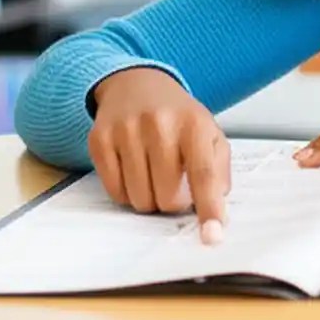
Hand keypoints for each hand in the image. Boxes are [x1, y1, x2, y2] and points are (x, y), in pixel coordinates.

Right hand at [88, 68, 230, 243]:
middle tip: (174, 184)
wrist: (138, 85)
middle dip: (173, 202)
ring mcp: (126, 130)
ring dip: (150, 199)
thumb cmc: (178, 117)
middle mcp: (159, 124)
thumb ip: (218, 169)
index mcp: (193, 124)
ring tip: (154, 175)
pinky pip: (115, 192)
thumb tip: (217, 209)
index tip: (213, 235)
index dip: (209, 208)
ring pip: (140, 199)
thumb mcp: (209, 133)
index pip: (203, 174)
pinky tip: (133, 171)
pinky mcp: (100, 139)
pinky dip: (127, 192)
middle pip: (168, 196)